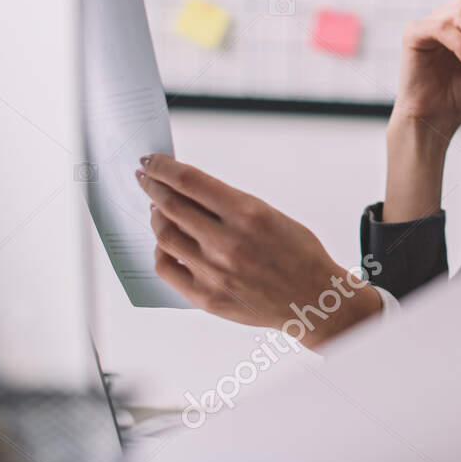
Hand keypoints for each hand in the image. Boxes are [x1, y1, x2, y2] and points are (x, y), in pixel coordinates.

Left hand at [135, 155, 379, 345]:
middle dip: (152, 186)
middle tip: (146, 179)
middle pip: (170, 205)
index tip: (152, 161)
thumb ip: (230, 204)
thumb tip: (190, 191)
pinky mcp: (206, 296)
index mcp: (247, 214)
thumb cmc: (299, 256)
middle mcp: (227, 242)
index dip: (164, 167)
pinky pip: (166, 268)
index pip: (190, 181)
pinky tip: (165, 243)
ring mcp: (214, 271)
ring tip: (157, 209)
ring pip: (164, 235)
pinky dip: (160, 251)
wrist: (314, 300)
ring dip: (155, 216)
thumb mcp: (271, 215)